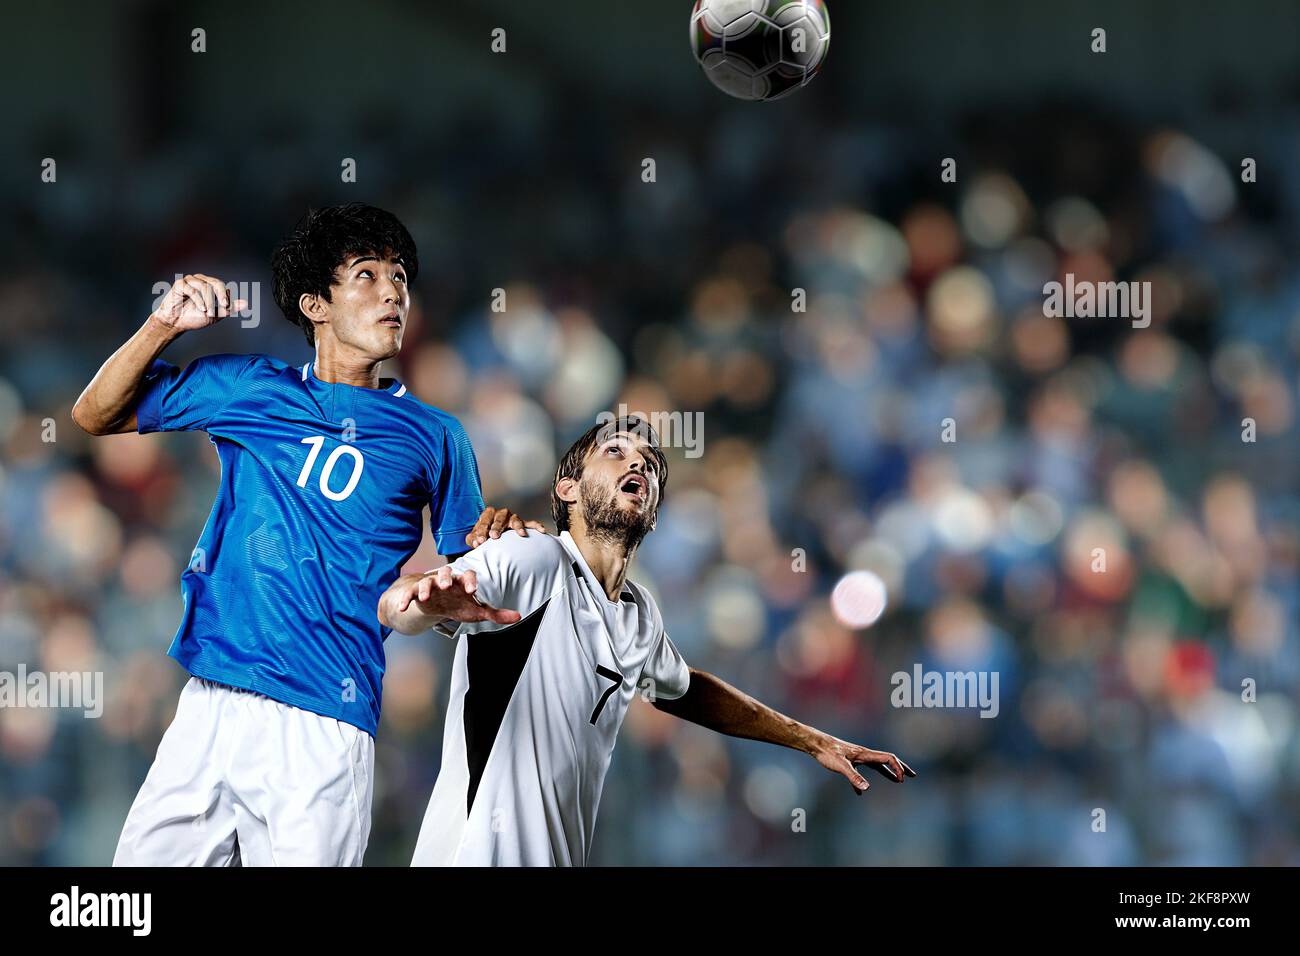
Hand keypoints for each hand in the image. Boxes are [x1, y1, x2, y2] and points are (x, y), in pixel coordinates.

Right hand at [150, 274, 246, 332]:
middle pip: (216, 283)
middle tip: (223, 306)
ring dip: (209, 301)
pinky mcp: (180, 284)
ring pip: (205, 287)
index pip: (221, 286)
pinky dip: (199, 300)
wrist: (175, 323)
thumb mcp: (215, 315)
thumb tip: (245, 303)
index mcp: (208, 285)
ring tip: (207, 312)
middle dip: (220, 296)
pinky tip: (201, 308)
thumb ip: (229, 309)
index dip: (225, 296)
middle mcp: (200, 280)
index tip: (227, 306)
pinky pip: (192, 289)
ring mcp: (189, 281)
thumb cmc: (193, 317)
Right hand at [396, 566, 520, 625]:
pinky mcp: (416, 593)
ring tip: (424, 597)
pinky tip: (403, 608)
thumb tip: (518, 616)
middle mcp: (446, 580)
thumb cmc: (459, 604)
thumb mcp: (477, 611)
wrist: (437, 606)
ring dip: (425, 587)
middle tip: (446, 585)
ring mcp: (430, 585)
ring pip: (427, 581)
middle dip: (445, 577)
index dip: (470, 581)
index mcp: (461, 582)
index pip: (468, 576)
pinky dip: (406, 600)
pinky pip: (410, 594)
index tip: (473, 590)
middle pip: (446, 572)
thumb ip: (496, 613)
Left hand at [466, 505, 547, 548]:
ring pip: (515, 520)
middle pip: (499, 518)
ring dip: (517, 526)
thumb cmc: (483, 536)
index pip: (484, 521)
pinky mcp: (522, 523)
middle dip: (497, 527)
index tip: (480, 541)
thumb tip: (477, 543)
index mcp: (488, 514)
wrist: (493, 535)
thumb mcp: (475, 538)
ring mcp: (512, 518)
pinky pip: (531, 523)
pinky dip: (536, 526)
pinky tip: (542, 530)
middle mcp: (501, 513)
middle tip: (494, 536)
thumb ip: (473, 540)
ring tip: (521, 534)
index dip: (481, 531)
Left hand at [810, 735, 915, 794]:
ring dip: (888, 773)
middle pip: (887, 760)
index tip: (902, 780)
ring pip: (876, 765)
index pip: (888, 758)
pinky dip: (863, 781)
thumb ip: (854, 777)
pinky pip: (860, 772)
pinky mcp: (848, 761)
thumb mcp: (841, 766)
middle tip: (913, 775)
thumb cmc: (828, 753)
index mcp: (865, 754)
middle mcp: (864, 754)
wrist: (815, 743)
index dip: (897, 768)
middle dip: (900, 768)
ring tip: (897, 780)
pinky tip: (859, 792)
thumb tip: (866, 789)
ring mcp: (857, 758)